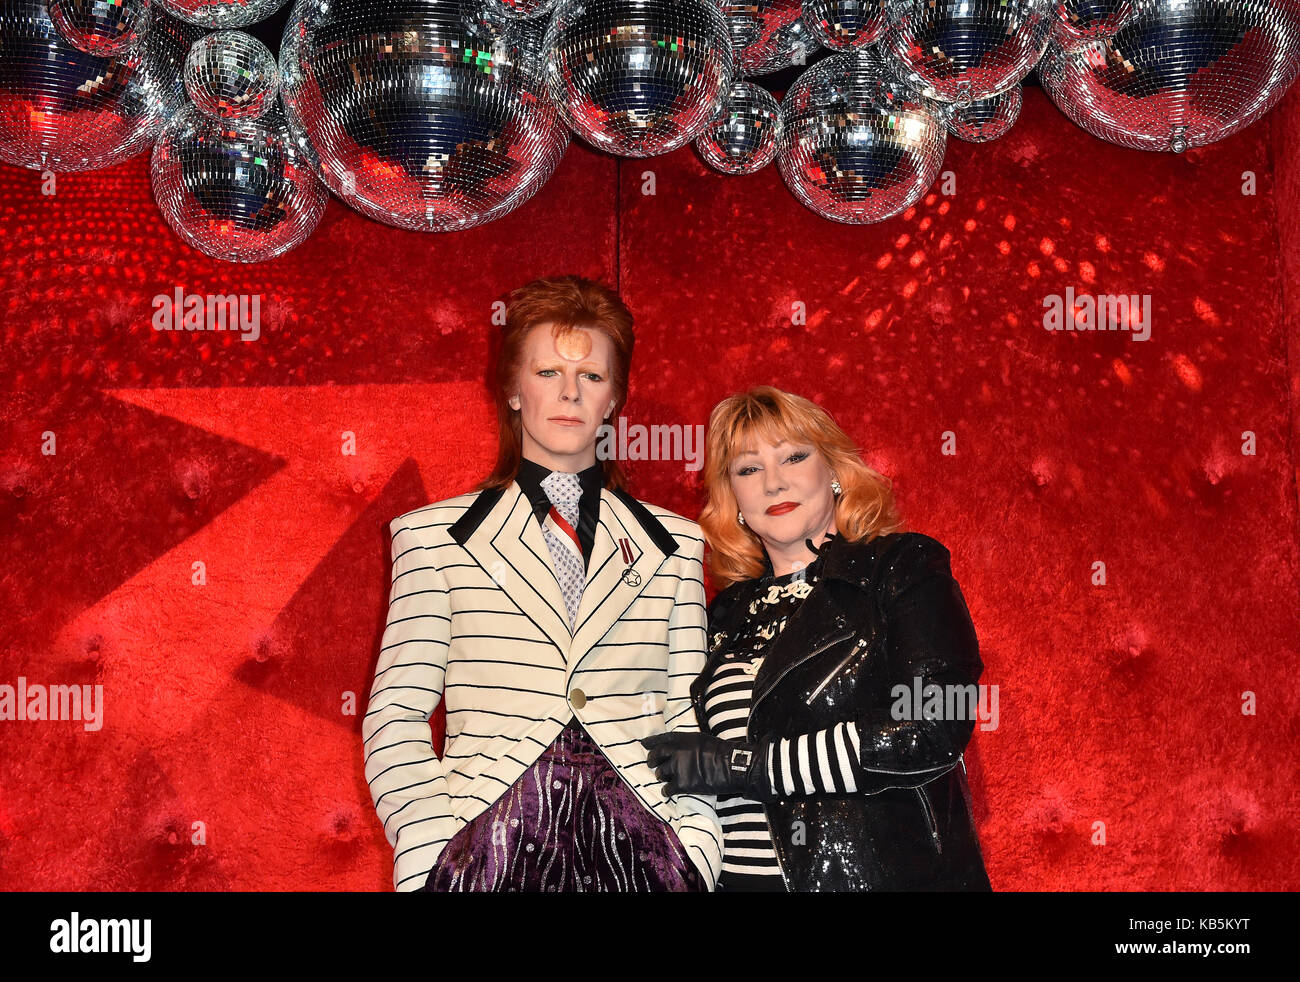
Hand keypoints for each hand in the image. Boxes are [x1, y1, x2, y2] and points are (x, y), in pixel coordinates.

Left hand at [640, 730, 773, 800]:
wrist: (733, 767)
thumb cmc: (723, 753)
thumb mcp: (703, 740)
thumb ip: (687, 744)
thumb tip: (677, 750)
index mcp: (684, 738)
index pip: (662, 739)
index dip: (651, 742)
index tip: (644, 744)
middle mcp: (677, 751)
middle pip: (656, 755)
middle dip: (652, 760)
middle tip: (652, 764)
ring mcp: (678, 767)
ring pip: (660, 773)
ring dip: (662, 776)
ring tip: (666, 778)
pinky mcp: (682, 783)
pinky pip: (667, 788)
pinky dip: (666, 791)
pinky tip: (667, 791)